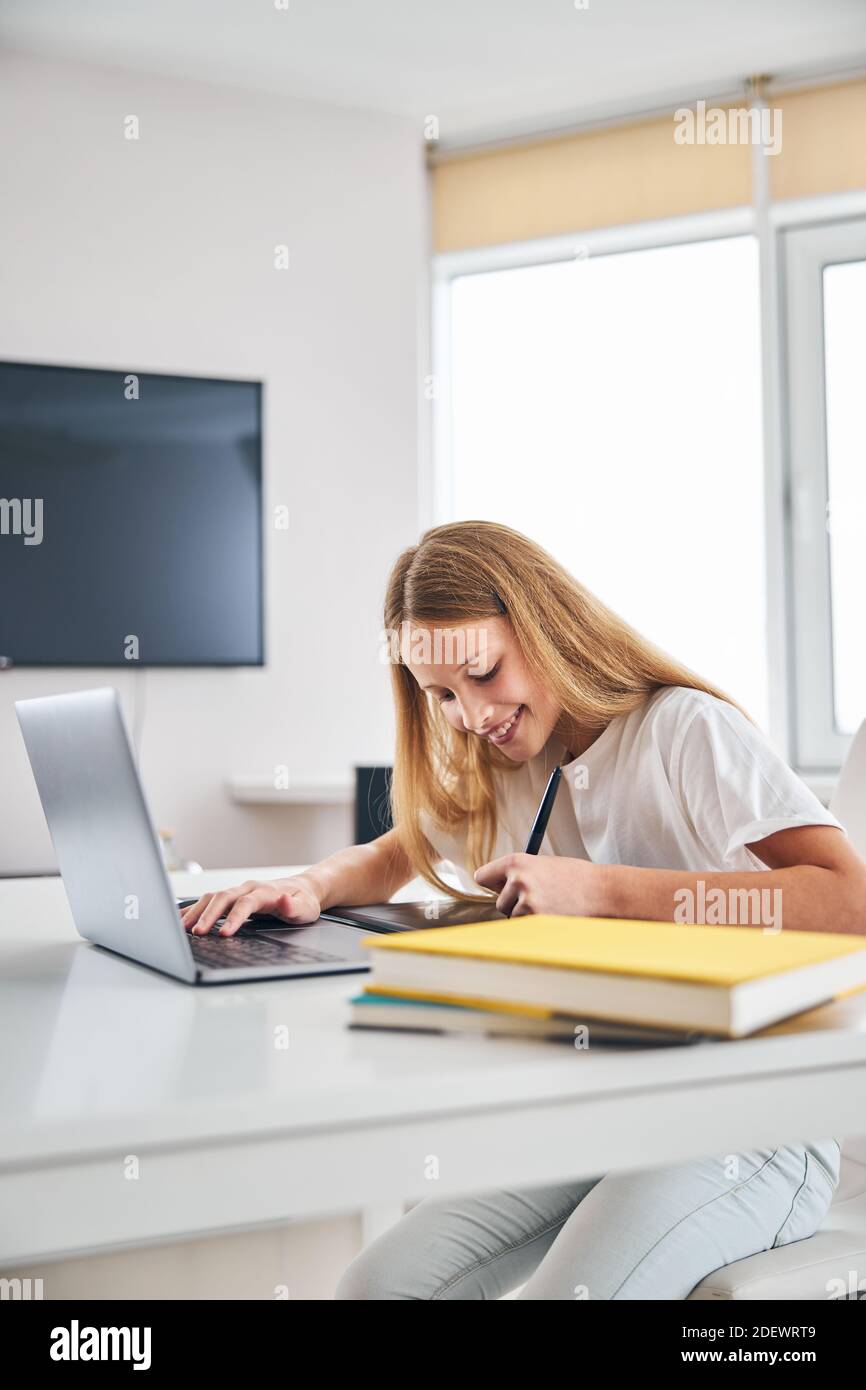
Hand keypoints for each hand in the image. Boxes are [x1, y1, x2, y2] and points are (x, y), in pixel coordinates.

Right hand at [180, 876, 321, 936]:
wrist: (302, 889)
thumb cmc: (303, 901)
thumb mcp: (306, 908)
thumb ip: (294, 906)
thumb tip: (284, 900)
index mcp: (265, 891)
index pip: (246, 903)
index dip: (234, 918)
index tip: (225, 934)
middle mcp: (248, 888)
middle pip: (223, 898)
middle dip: (208, 915)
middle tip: (197, 933)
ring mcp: (238, 891)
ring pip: (212, 897)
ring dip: (196, 912)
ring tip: (183, 929)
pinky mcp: (232, 897)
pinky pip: (208, 901)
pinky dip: (194, 909)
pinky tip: (181, 920)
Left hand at [473, 853, 607, 918]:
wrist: (600, 890)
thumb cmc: (575, 877)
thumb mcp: (543, 864)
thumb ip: (518, 873)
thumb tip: (496, 886)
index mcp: (516, 861)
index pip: (482, 877)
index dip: (492, 884)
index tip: (498, 888)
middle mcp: (517, 879)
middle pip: (498, 902)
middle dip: (513, 903)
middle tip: (538, 897)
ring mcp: (526, 901)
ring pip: (513, 916)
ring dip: (527, 915)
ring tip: (550, 904)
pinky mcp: (536, 919)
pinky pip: (526, 926)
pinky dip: (537, 924)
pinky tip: (554, 913)